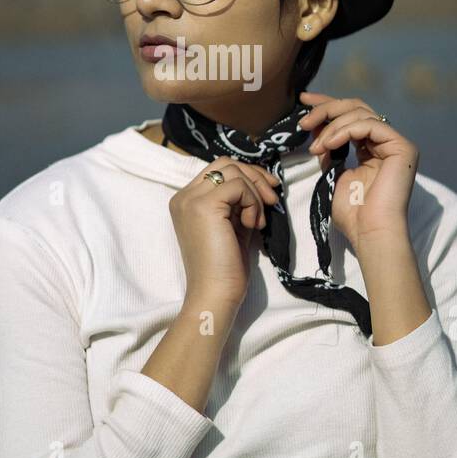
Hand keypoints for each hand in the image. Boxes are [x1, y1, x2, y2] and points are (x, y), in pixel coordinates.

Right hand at [168, 156, 280, 306]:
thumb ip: (238, 203)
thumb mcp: (233, 226)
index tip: (268, 194)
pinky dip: (252, 203)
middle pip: (225, 163)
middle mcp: (184, 196)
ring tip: (257, 222)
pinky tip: (251, 226)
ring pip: (233, 171)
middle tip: (272, 200)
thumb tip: (260, 182)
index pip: (218, 170)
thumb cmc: (225, 268)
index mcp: (187, 201)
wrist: (215, 294)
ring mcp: (190, 199)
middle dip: (255, 177)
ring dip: (255, 193)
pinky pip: (238, 186)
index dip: (248, 176)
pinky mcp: (203, 205)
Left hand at [298, 91, 418, 252]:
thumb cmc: (353, 213)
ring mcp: (396, 143)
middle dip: (326, 109)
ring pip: (360, 112)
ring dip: (331, 124)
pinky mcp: (402, 147)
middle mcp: (386, 142)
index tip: (303, 100)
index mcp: (372, 148)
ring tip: (315, 146)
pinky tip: (329, 144)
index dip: (327, 104)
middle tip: (303, 121)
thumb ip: (330, 149)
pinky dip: (345, 130)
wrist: (370, 232)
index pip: (350, 116)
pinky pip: (370, 124)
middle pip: (355, 108)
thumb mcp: (334, 173)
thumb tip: (316, 128)